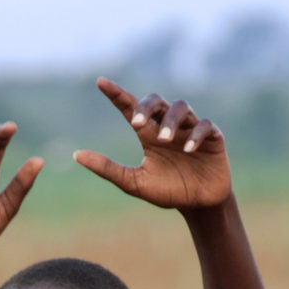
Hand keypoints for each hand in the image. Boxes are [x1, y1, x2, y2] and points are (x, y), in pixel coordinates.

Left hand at [74, 78, 230, 210]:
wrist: (198, 206)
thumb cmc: (167, 191)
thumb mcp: (134, 182)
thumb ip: (108, 169)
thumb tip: (76, 155)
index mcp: (148, 134)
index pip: (130, 107)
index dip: (116, 94)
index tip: (100, 83)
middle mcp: (168, 126)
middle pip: (156, 101)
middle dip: (145, 106)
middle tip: (135, 123)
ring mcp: (191, 129)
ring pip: (180, 108)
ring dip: (170, 121)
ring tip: (162, 139)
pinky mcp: (213, 138)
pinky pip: (205, 126)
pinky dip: (195, 134)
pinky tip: (188, 149)